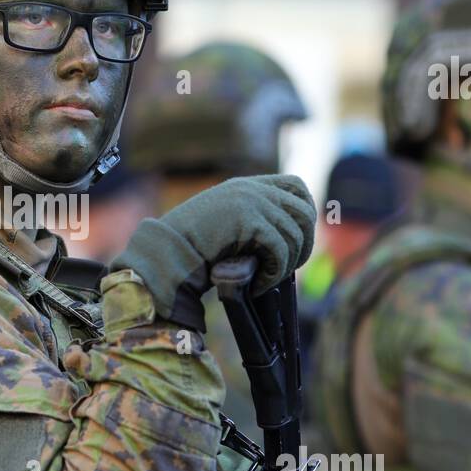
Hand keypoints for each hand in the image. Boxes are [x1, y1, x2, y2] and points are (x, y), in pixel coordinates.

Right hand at [110, 174, 315, 330]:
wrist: (166, 250)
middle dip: (303, 244)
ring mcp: (252, 202)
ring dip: (286, 265)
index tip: (297, 239)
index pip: (296, 186)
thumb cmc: (191, 245)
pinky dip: (274, 274)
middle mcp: (252, 189)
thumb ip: (253, 219)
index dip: (305, 212)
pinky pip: (280, 251)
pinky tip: (260, 285)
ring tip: (267, 280)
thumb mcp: (225, 221)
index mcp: (247, 185)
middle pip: (304, 212)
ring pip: (294, 235)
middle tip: (287, 268)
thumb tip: (290, 238)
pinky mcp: (249, 221)